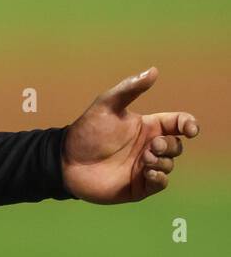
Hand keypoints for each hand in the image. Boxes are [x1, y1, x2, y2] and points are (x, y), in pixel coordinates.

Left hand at [61, 67, 199, 203]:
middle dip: (171, 145)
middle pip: (177, 145)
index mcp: (146, 126)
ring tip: (144, 158)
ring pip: (170, 164)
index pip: (178, 123)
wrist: (66, 161)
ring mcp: (145, 166)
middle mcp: (148, 146)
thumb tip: (153, 71)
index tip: (190, 130)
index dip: (189, 125)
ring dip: (162, 161)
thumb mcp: (106, 105)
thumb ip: (129, 89)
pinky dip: (160, 178)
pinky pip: (161, 183)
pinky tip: (148, 173)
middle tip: (153, 146)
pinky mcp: (139, 185)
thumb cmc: (86, 131)